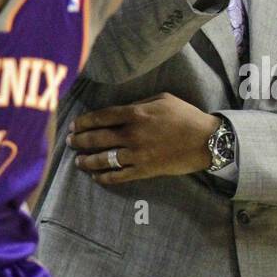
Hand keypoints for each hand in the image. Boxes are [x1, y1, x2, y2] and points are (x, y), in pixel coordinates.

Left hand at [69, 92, 221, 183]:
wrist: (206, 141)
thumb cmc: (186, 116)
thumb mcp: (163, 99)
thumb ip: (139, 103)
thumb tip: (121, 109)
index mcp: (136, 113)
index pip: (101, 117)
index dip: (83, 122)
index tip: (74, 125)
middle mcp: (132, 134)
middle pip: (97, 137)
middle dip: (79, 140)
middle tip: (70, 142)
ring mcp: (137, 154)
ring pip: (103, 159)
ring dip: (87, 160)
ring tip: (78, 161)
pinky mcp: (145, 170)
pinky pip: (119, 176)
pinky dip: (104, 177)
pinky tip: (96, 176)